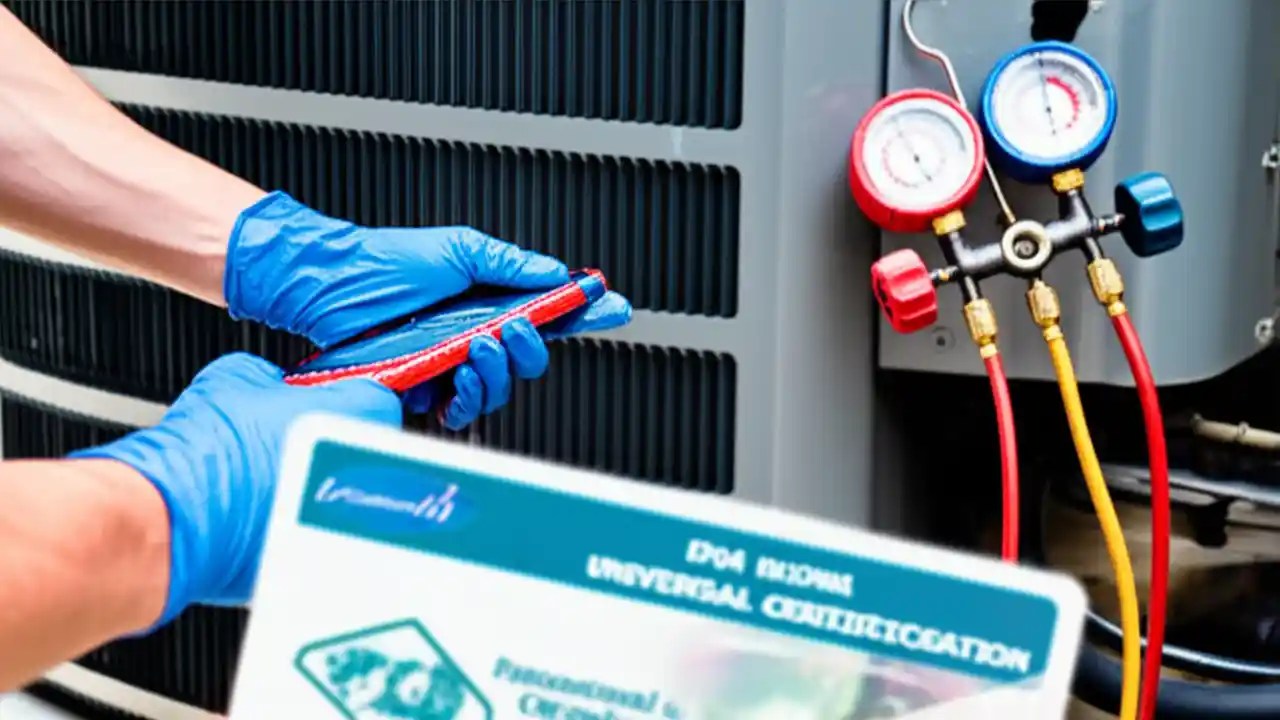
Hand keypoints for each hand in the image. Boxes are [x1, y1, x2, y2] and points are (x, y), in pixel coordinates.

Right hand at [70, 353, 401, 626]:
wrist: (170, 522)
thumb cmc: (204, 458)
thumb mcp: (234, 380)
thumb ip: (272, 378)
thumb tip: (272, 384)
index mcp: (358, 416)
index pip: (374, 393)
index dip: (341, 395)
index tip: (320, 399)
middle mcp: (368, 470)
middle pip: (368, 447)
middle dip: (335, 441)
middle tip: (293, 437)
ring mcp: (354, 519)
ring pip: (352, 495)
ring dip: (323, 485)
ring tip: (274, 479)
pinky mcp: (329, 558)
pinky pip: (328, 531)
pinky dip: (306, 523)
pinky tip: (265, 513)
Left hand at [223, 191, 631, 428]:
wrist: (334, 283)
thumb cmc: (387, 262)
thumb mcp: (458, 248)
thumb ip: (510, 262)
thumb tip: (555, 272)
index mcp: (491, 299)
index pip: (550, 312)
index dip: (585, 312)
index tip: (612, 306)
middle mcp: (476, 335)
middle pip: (532, 361)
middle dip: (531, 349)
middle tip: (512, 328)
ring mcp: (452, 365)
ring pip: (500, 390)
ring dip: (495, 372)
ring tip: (474, 347)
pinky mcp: (424, 388)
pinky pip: (458, 411)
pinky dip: (464, 400)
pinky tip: (454, 379)